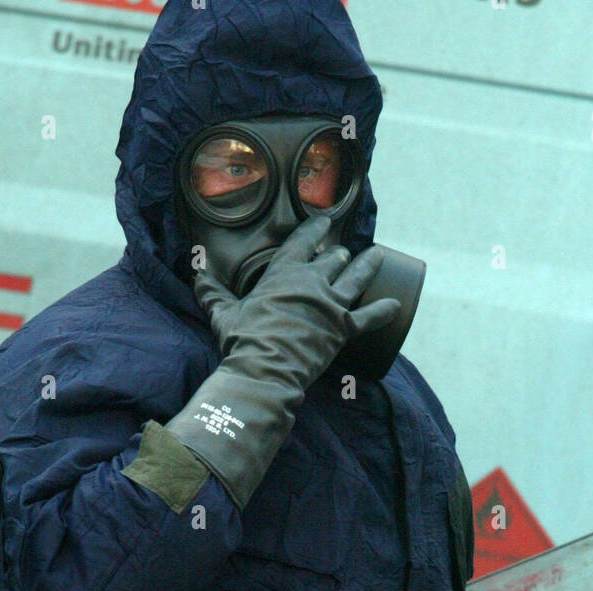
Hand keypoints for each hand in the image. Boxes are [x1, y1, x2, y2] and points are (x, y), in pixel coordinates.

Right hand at [193, 215, 399, 394]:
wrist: (264, 369)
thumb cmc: (242, 340)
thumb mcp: (223, 312)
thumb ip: (211, 291)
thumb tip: (196, 273)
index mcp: (284, 271)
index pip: (304, 240)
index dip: (316, 228)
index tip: (324, 220)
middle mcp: (312, 281)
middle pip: (333, 259)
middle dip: (339, 254)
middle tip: (344, 252)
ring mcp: (331, 304)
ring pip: (356, 277)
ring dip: (367, 266)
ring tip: (377, 256)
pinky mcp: (343, 329)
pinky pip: (369, 318)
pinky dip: (383, 311)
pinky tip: (396, 304)